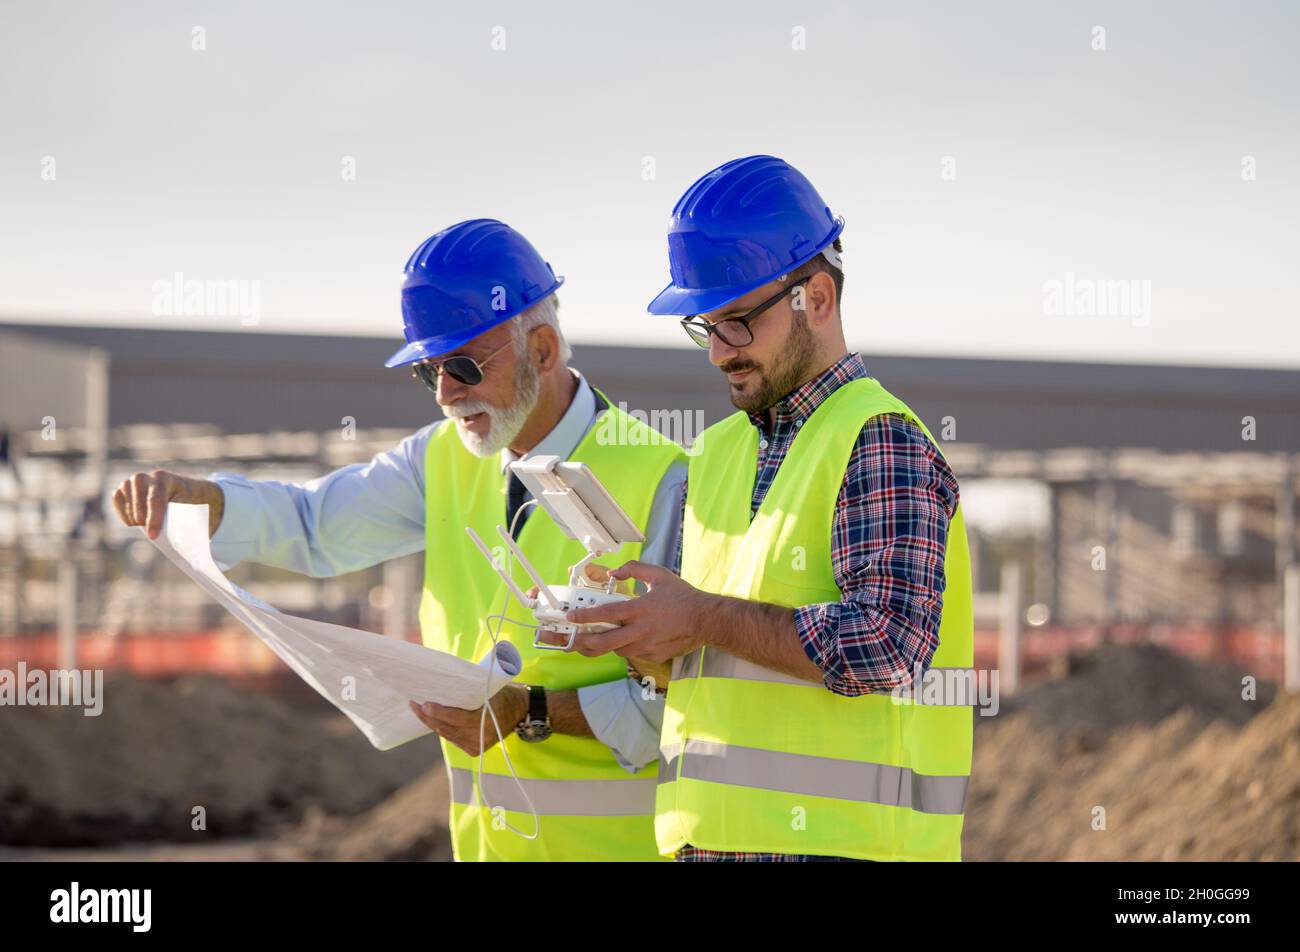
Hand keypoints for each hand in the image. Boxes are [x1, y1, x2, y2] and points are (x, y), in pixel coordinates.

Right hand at [112, 469, 224, 538]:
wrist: (190, 492)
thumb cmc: (194, 503)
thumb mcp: (196, 509)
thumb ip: (186, 519)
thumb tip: (182, 540)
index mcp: (166, 479)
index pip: (155, 500)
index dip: (153, 520)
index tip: (153, 536)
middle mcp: (147, 477)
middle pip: (138, 505)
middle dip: (143, 521)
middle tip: (153, 534)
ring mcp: (133, 481)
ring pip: (127, 503)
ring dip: (134, 519)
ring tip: (146, 526)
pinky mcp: (124, 487)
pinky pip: (117, 500)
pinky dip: (124, 514)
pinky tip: (135, 521)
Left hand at [408, 684, 528, 756]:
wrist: (522, 711)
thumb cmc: (505, 694)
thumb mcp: (489, 688)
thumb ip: (469, 690)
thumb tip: (444, 683)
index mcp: (486, 722)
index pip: (456, 718)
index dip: (438, 712)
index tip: (423, 704)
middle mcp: (480, 737)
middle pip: (447, 728)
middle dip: (428, 717)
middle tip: (414, 704)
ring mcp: (477, 746)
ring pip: (447, 735)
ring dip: (433, 723)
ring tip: (419, 710)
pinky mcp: (474, 750)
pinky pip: (453, 738)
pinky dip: (443, 729)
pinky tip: (433, 719)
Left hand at [561, 560, 711, 664]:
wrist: (706, 621)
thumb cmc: (683, 596)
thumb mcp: (659, 575)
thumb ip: (633, 569)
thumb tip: (613, 573)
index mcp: (640, 609)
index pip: (606, 613)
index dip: (586, 617)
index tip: (571, 617)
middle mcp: (641, 630)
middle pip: (604, 643)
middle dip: (584, 643)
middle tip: (573, 640)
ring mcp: (647, 646)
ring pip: (616, 651)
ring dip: (605, 645)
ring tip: (596, 639)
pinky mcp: (653, 657)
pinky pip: (632, 655)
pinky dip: (625, 648)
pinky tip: (626, 640)